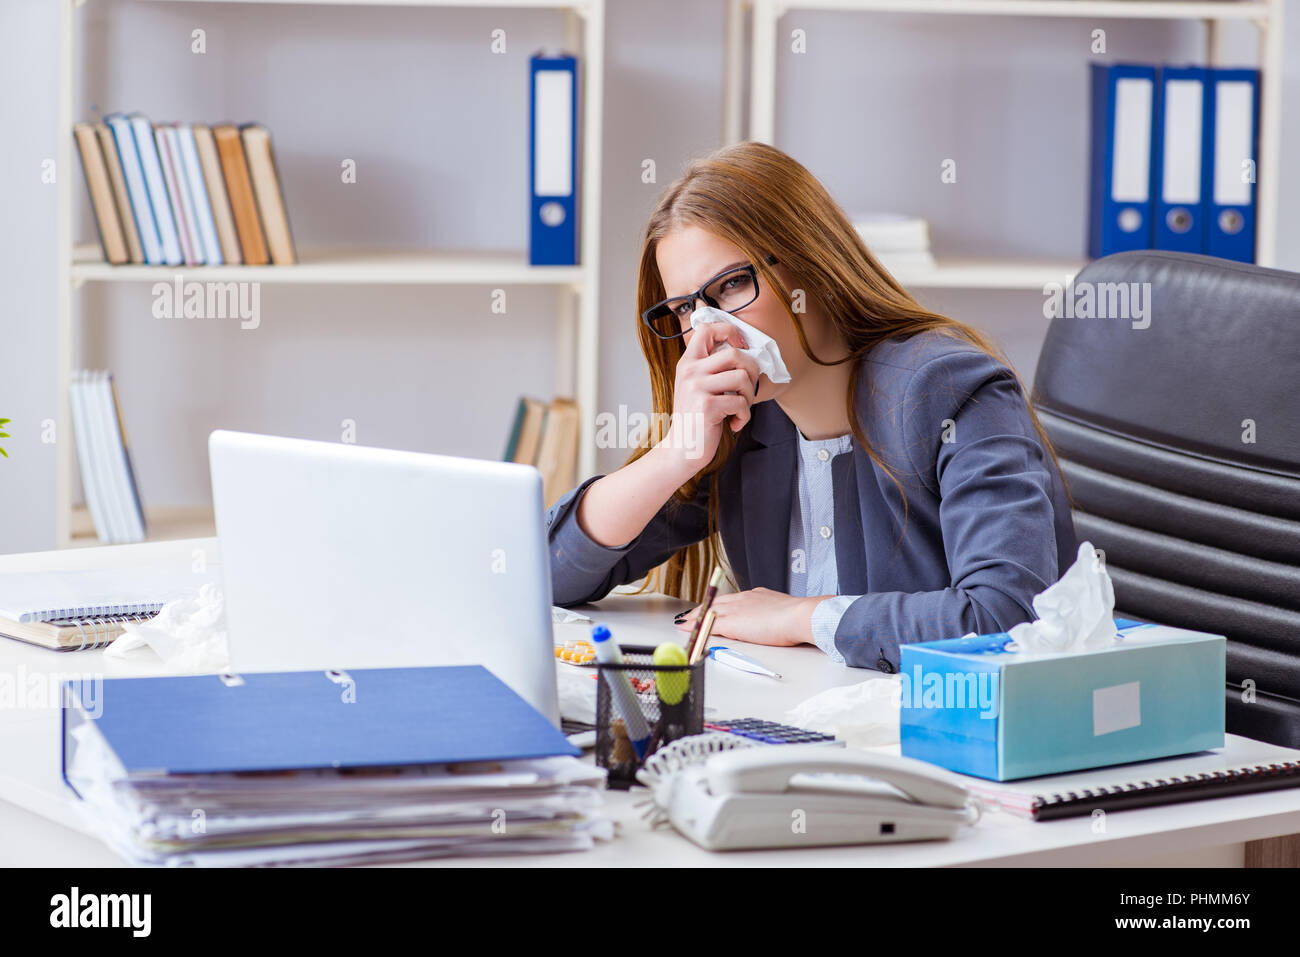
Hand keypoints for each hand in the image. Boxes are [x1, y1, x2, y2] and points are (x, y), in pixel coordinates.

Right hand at [661, 322, 760, 470]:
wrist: (682, 449)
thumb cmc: (696, 418)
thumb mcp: (697, 386)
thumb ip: (713, 368)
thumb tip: (745, 353)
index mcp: (688, 363)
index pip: (707, 329)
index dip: (729, 332)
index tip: (740, 346)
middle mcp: (690, 371)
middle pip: (735, 354)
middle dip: (751, 371)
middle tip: (748, 388)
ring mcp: (697, 388)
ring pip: (742, 377)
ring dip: (749, 396)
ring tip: (741, 408)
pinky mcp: (707, 406)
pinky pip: (741, 402)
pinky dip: (744, 416)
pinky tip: (734, 423)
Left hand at [676, 587, 824, 646]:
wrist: (798, 616)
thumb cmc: (797, 617)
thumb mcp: (782, 610)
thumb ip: (773, 614)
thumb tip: (773, 621)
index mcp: (756, 596)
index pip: (732, 599)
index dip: (720, 604)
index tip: (713, 607)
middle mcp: (743, 599)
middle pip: (716, 602)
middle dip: (703, 608)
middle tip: (691, 614)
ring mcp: (736, 609)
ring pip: (709, 611)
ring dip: (695, 616)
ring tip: (684, 621)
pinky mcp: (731, 622)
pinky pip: (708, 622)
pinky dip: (696, 625)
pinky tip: (687, 627)